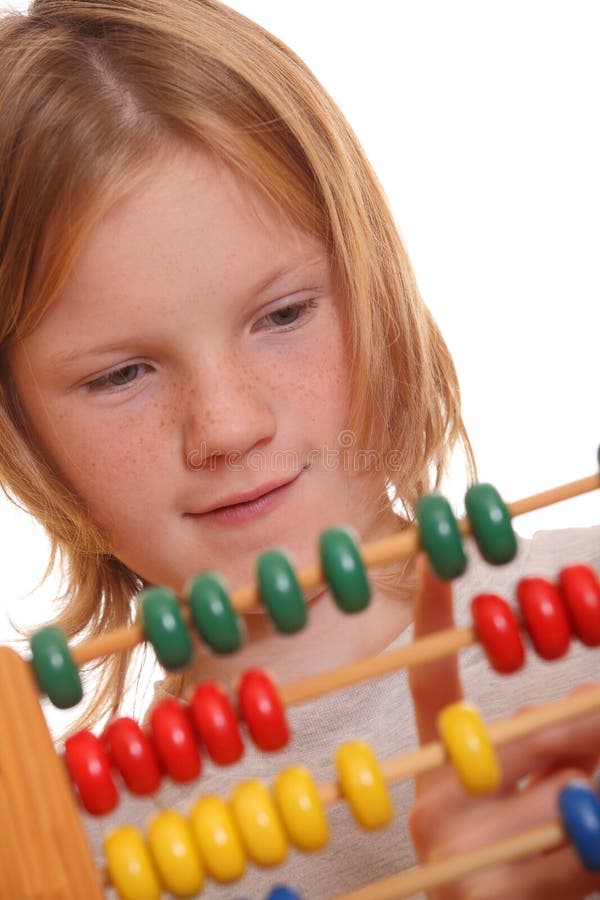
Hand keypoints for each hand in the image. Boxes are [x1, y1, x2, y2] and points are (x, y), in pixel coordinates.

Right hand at [407, 554, 599, 899]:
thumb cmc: (526, 873)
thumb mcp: (535, 802)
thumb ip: (555, 747)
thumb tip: (589, 704)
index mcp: (435, 771)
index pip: (428, 684)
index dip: (431, 618)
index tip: (434, 556)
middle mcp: (429, 804)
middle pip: (525, 729)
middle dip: (591, 724)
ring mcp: (452, 853)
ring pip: (565, 787)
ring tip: (596, 798)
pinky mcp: (490, 896)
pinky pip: (579, 847)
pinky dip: (599, 837)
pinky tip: (594, 837)